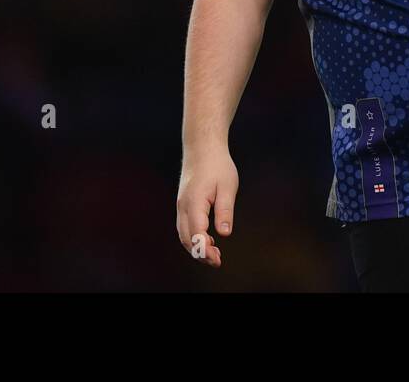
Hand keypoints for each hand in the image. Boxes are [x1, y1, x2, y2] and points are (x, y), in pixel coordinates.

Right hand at [176, 144, 238, 267]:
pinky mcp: (183, 203)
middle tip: (218, 261)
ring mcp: (181, 205)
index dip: (205, 250)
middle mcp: (183, 206)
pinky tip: (206, 241)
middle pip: (187, 238)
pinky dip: (192, 238)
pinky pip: (184, 227)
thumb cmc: (218, 165)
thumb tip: (224, 233)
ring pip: (183, 234)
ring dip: (196, 247)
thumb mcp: (228, 186)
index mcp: (195, 202)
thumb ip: (225, 210)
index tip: (217, 260)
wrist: (202, 147)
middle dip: (200, 253)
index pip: (197, 234)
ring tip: (213, 255)